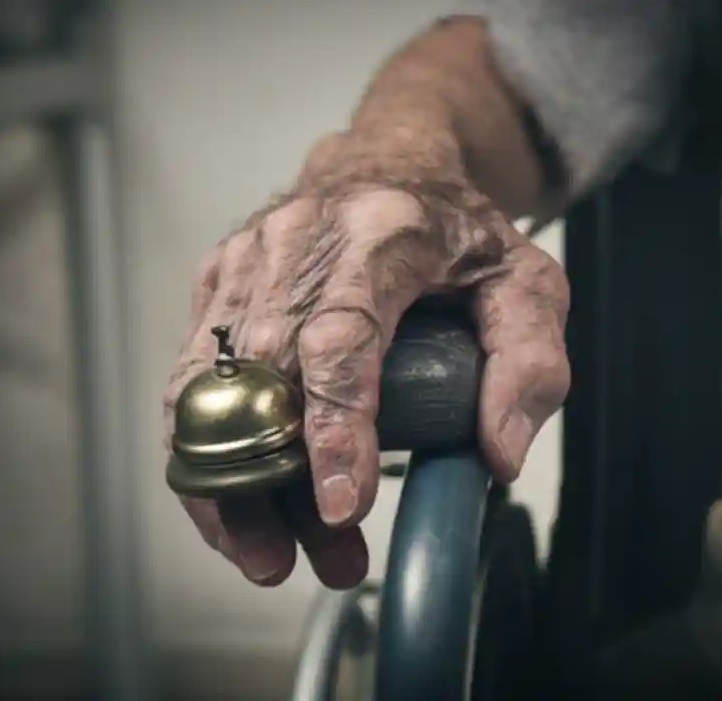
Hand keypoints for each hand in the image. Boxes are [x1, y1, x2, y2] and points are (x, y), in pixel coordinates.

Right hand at [164, 132, 569, 588]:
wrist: (385, 164)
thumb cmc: (455, 231)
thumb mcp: (526, 284)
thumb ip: (529, 363)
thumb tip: (497, 454)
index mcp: (381, 233)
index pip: (341, 338)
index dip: (335, 428)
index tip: (340, 507)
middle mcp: (297, 242)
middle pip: (265, 379)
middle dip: (283, 486)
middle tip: (326, 557)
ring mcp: (244, 261)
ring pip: (210, 393)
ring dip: (235, 488)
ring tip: (274, 556)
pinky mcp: (214, 285)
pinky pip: (192, 386)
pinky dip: (210, 458)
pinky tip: (245, 510)